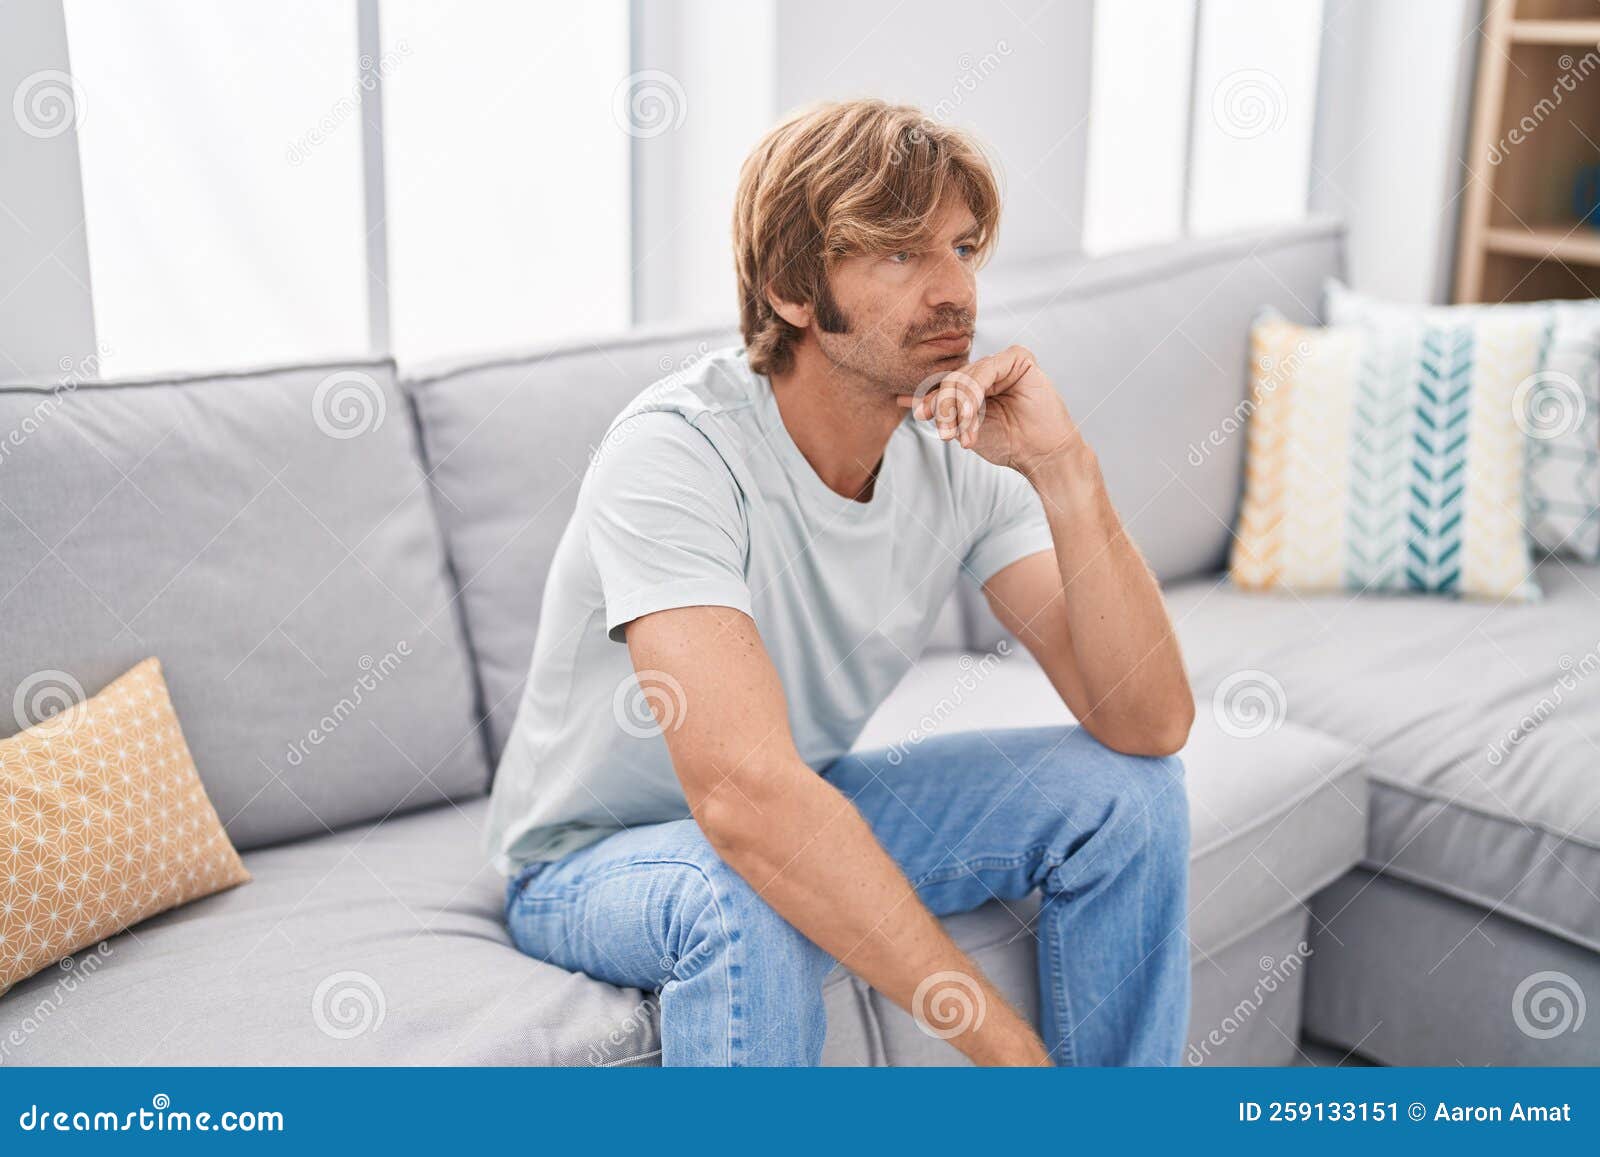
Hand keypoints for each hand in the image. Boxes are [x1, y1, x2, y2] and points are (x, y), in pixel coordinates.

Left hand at [897, 345, 1084, 477]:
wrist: (1040, 455)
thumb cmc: (1008, 443)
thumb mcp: (965, 427)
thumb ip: (941, 411)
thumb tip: (903, 400)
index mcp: (977, 383)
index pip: (947, 384)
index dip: (932, 399)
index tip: (918, 413)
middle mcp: (989, 370)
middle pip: (953, 380)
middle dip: (945, 408)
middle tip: (945, 435)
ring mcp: (1003, 362)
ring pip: (966, 377)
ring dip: (960, 408)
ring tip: (962, 435)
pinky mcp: (1019, 358)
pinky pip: (986, 370)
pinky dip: (974, 394)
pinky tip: (972, 416)